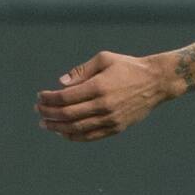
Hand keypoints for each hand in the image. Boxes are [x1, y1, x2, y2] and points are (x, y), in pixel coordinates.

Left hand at [36, 51, 177, 140]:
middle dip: (49, 113)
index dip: (49, 98)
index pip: (65, 97)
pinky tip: (63, 132)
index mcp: (99, 86)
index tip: (40, 96)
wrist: (157, 82)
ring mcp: (110, 119)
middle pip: (67, 114)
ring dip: (57, 127)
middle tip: (38, 110)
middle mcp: (103, 105)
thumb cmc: (129, 67)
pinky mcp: (116, 127)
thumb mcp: (105, 59)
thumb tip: (60, 83)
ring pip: (77, 128)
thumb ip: (81, 71)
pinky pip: (90, 136)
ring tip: (45, 124)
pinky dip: (74, 136)